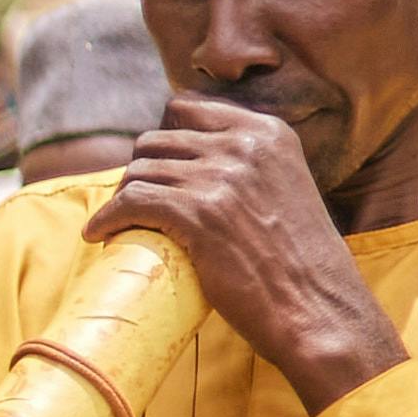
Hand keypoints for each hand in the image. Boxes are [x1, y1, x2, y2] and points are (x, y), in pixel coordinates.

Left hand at [87, 97, 408, 414]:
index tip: (156, 168)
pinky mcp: (198, 213)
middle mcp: (244, 145)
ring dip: (122, 197)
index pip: (187, 108)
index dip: (163, 138)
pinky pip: (130, 201)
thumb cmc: (300, 263)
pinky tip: (99, 234)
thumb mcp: (285, 190)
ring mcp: (221, 177)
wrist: (318, 308)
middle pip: (157, 140)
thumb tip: (196, 165)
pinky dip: (107, 218)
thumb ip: (249, 168)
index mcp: (268, 133)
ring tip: (119, 222)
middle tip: (136, 204)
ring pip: (139, 170)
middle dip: (140, 171)